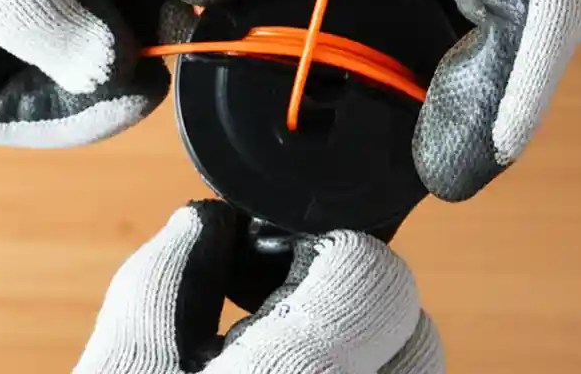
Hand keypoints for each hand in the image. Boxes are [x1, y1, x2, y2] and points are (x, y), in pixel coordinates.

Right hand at [76, 202, 443, 373]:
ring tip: (297, 350)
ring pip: (415, 373)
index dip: (335, 249)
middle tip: (296, 307)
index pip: (377, 282)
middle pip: (420, 337)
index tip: (290, 257)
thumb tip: (204, 221)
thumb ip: (160, 289)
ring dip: (371, 347)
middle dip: (367, 304)